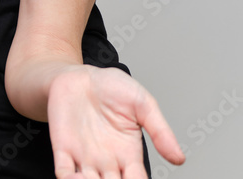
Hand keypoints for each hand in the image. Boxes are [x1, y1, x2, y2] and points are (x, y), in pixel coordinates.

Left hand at [47, 65, 184, 178]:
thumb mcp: (143, 103)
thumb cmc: (111, 87)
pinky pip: (64, 173)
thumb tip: (179, 159)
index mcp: (129, 154)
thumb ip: (160, 131)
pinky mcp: (63, 150)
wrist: (80, 75)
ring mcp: (84, 158)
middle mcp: (107, 162)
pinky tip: (76, 178)